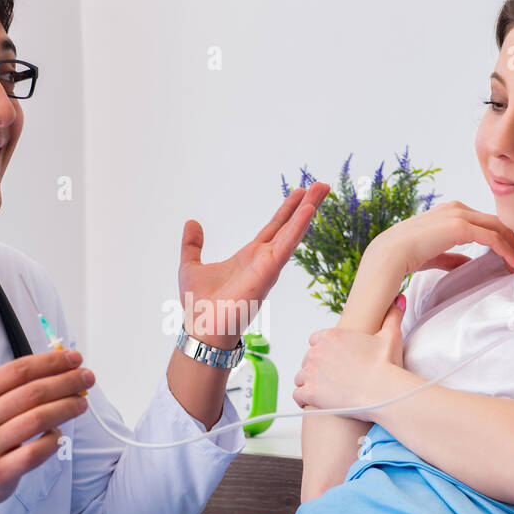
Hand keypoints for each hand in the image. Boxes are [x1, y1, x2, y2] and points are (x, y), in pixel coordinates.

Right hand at [0, 350, 94, 513]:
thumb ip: (10, 390)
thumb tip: (57, 372)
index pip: (19, 371)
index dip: (51, 362)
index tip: (75, 360)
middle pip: (33, 393)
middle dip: (66, 382)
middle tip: (87, 378)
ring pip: (38, 420)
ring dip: (66, 408)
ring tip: (81, 403)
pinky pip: (35, 453)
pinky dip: (53, 441)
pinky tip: (60, 434)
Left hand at [178, 182, 330, 349]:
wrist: (201, 329)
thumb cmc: (198, 306)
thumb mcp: (191, 265)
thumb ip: (193, 245)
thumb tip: (192, 223)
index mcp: (249, 258)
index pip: (273, 228)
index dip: (287, 210)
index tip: (300, 192)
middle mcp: (263, 261)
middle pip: (289, 227)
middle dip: (306, 205)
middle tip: (322, 185)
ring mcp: (268, 267)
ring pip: (293, 233)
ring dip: (307, 211)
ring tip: (322, 189)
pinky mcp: (267, 273)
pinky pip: (286, 246)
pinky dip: (297, 228)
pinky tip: (307, 211)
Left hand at [293, 298, 405, 417]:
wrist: (383, 392)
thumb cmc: (386, 366)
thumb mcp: (391, 336)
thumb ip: (392, 316)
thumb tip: (399, 299)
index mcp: (331, 336)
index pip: (315, 340)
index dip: (323, 351)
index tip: (332, 361)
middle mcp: (317, 352)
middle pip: (308, 359)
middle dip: (317, 368)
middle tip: (331, 379)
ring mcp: (311, 372)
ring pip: (301, 377)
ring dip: (309, 384)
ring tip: (324, 392)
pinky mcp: (309, 392)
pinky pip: (297, 395)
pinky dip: (304, 400)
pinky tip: (315, 403)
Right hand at [369, 200, 513, 278]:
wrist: (390, 254)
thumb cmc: (405, 255)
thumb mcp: (434, 254)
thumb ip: (451, 255)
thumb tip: (467, 262)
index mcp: (449, 212)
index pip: (482, 221)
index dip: (499, 236)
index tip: (509, 253)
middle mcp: (456, 209)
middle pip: (494, 221)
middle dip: (510, 239)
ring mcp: (459, 215)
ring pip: (497, 227)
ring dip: (511, 244)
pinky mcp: (461, 226)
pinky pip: (492, 237)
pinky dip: (506, 249)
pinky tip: (513, 262)